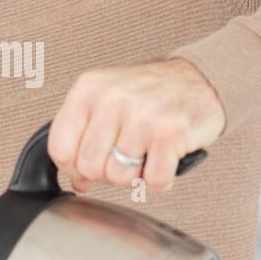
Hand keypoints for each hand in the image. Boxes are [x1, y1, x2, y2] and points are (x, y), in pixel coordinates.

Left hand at [47, 58, 225, 194]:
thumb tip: (78, 181)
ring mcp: (142, 115)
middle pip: (89, 167)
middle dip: (108, 172)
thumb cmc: (150, 94)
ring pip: (120, 177)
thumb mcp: (106, 103)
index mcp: (88, 89)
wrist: (201, 78)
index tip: (91, 162)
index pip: (59, 148)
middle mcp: (112, 99)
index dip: (74, 166)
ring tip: (147, 153)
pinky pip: (154, 180)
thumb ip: (84, 138)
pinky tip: (166, 159)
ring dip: (137, 175)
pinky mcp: (171, 132)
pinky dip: (161, 179)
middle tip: (127, 157)